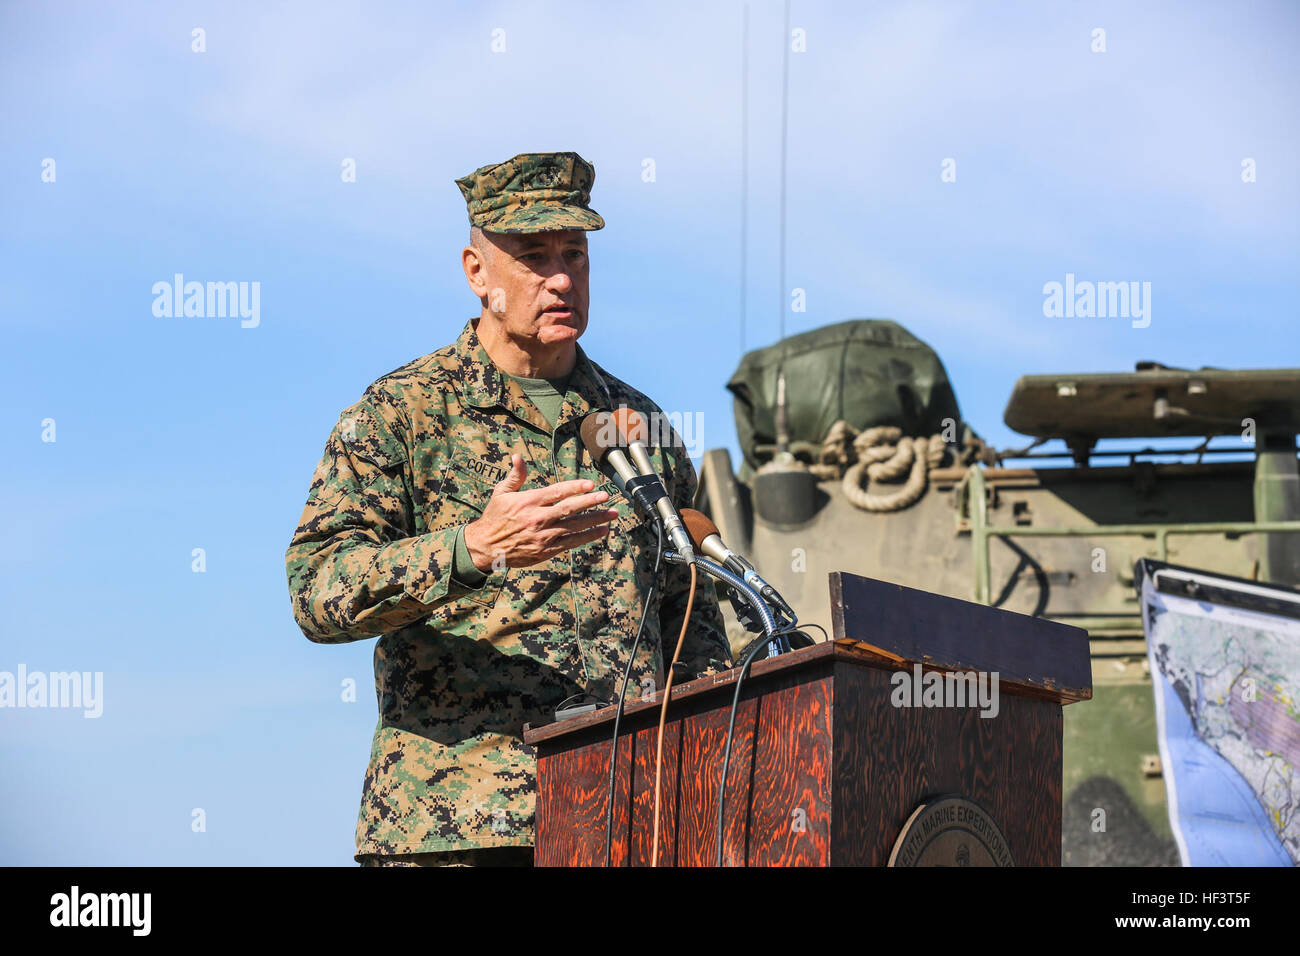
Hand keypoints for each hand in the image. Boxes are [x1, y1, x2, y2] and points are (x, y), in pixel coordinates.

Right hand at [462, 454, 618, 571]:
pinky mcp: (547, 550)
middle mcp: (538, 518)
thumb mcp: (501, 492)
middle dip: (590, 502)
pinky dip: (588, 537)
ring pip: (574, 527)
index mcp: (528, 501)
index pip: (556, 492)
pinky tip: (602, 531)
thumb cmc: (495, 517)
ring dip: (595, 520)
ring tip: (612, 514)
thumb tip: (517, 456)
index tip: (591, 484)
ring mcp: (543, 535)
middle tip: (607, 497)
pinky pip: (572, 543)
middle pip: (569, 509)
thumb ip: (515, 475)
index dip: (575, 488)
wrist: (486, 547)